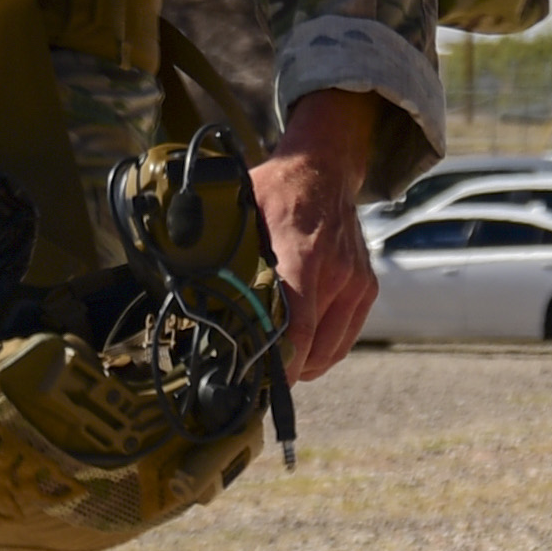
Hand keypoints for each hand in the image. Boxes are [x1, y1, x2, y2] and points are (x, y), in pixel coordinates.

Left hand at [250, 88, 380, 380]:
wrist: (326, 168)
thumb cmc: (277, 191)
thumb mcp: (241, 211)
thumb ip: (224, 252)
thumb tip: (186, 289)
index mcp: (303, 253)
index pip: (297, 324)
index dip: (279, 362)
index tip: (257, 382)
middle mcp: (336, 272)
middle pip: (314, 346)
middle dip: (286, 370)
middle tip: (255, 382)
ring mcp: (355, 281)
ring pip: (331, 349)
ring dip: (305, 366)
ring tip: (277, 371)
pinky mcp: (365, 287)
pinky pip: (345, 337)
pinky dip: (324, 352)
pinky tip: (302, 355)